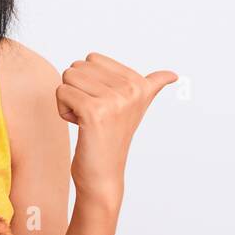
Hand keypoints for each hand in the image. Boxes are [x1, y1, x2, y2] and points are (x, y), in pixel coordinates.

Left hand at [56, 53, 176, 207]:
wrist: (103, 175)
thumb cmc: (112, 139)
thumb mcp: (136, 108)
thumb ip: (152, 87)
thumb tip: (173, 74)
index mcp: (140, 84)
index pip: (92, 58)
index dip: (89, 82)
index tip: (104, 106)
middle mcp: (131, 90)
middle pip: (77, 66)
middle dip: (77, 90)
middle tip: (93, 115)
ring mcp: (115, 101)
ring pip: (68, 77)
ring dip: (69, 100)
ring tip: (87, 120)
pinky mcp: (94, 112)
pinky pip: (62, 92)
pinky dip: (63, 110)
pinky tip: (79, 126)